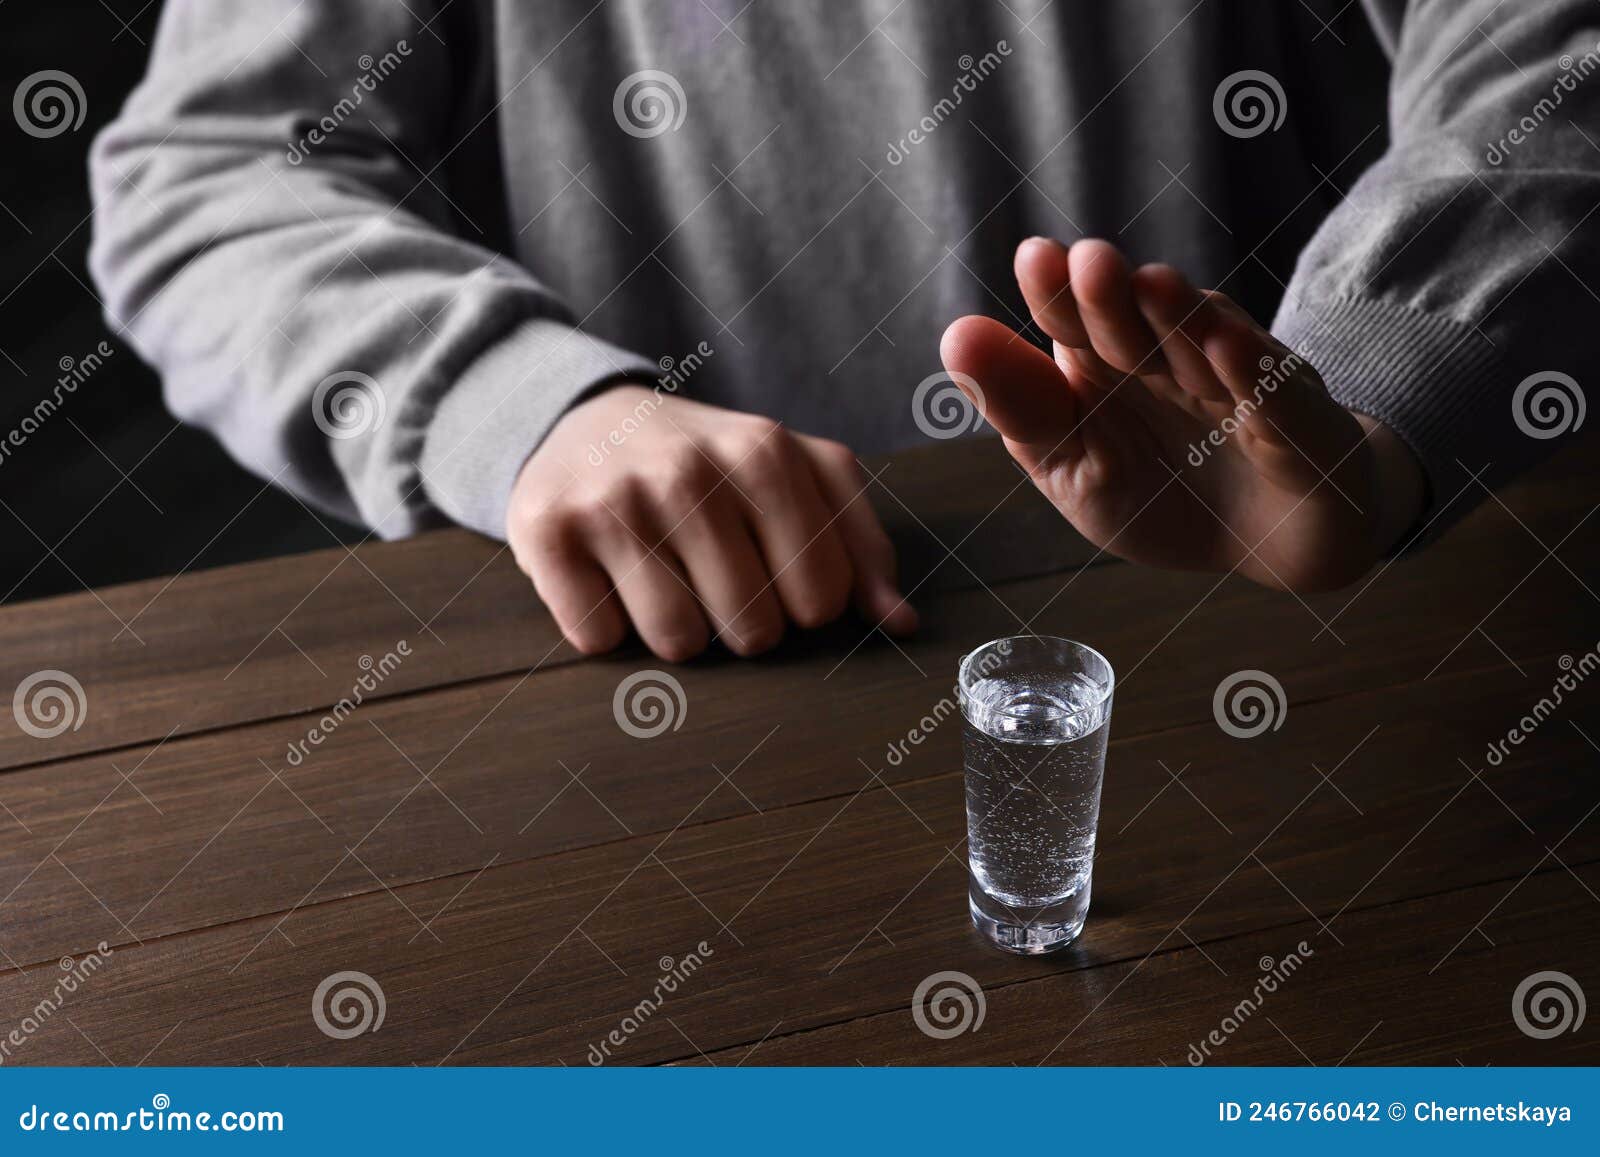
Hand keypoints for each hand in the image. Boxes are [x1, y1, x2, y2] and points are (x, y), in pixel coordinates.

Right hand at [506, 386, 916, 659]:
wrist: (586, 420)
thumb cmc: (709, 465)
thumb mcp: (797, 478)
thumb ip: (859, 544)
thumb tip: (900, 623)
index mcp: (766, 452)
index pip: (823, 598)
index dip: (803, 605)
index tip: (775, 574)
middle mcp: (689, 470)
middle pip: (753, 629)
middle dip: (739, 623)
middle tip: (712, 577)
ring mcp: (615, 498)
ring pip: (678, 641)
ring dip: (673, 630)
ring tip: (662, 577)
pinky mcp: (547, 529)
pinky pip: (599, 637)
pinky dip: (605, 625)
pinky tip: (606, 578)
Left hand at [940, 238, 1424, 591]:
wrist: (1272, 543)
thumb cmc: (1163, 497)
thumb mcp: (1076, 467)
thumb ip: (1023, 410)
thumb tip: (955, 337)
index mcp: (1109, 360)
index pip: (1076, 319)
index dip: (1057, 291)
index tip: (1035, 258)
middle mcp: (1174, 354)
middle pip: (1136, 322)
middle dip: (1110, 296)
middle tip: (1088, 262)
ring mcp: (1240, 380)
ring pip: (1205, 342)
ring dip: (1178, 315)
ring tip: (1149, 285)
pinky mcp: (1297, 417)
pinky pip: (1273, 392)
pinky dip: (1253, 372)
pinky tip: (1229, 350)